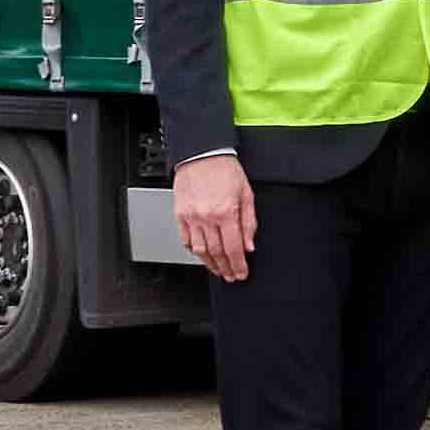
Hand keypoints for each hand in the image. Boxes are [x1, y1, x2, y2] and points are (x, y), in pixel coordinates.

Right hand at [170, 151, 254, 281]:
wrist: (202, 153)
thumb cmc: (225, 169)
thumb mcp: (246, 194)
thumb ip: (249, 222)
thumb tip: (249, 245)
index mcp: (226, 212)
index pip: (234, 248)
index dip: (238, 265)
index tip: (241, 273)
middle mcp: (207, 217)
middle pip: (217, 252)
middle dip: (225, 268)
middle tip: (231, 276)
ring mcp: (191, 217)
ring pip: (199, 250)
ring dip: (209, 263)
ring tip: (218, 270)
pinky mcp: (179, 214)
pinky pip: (185, 239)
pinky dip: (193, 250)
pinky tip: (200, 254)